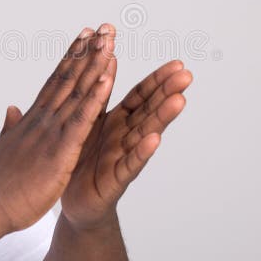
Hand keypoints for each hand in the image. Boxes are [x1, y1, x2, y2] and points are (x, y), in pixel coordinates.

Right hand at [0, 26, 115, 232]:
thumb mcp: (4, 148)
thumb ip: (11, 126)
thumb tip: (12, 108)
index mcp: (33, 119)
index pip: (56, 81)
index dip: (72, 58)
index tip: (84, 37)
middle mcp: (43, 119)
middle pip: (69, 78)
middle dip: (88, 52)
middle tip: (104, 28)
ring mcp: (52, 132)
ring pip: (78, 92)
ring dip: (95, 65)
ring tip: (109, 41)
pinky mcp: (62, 150)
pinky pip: (82, 120)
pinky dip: (95, 98)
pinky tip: (107, 79)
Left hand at [61, 50, 192, 229]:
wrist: (73, 202)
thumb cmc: (82, 159)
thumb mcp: (91, 121)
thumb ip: (102, 93)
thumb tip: (111, 58)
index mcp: (118, 121)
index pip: (141, 96)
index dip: (158, 80)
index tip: (178, 64)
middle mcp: (125, 137)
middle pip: (149, 112)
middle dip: (167, 93)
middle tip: (187, 76)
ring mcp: (123, 158)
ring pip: (145, 134)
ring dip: (162, 118)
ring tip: (179, 101)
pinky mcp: (114, 180)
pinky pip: (129, 165)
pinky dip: (141, 153)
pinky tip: (154, 141)